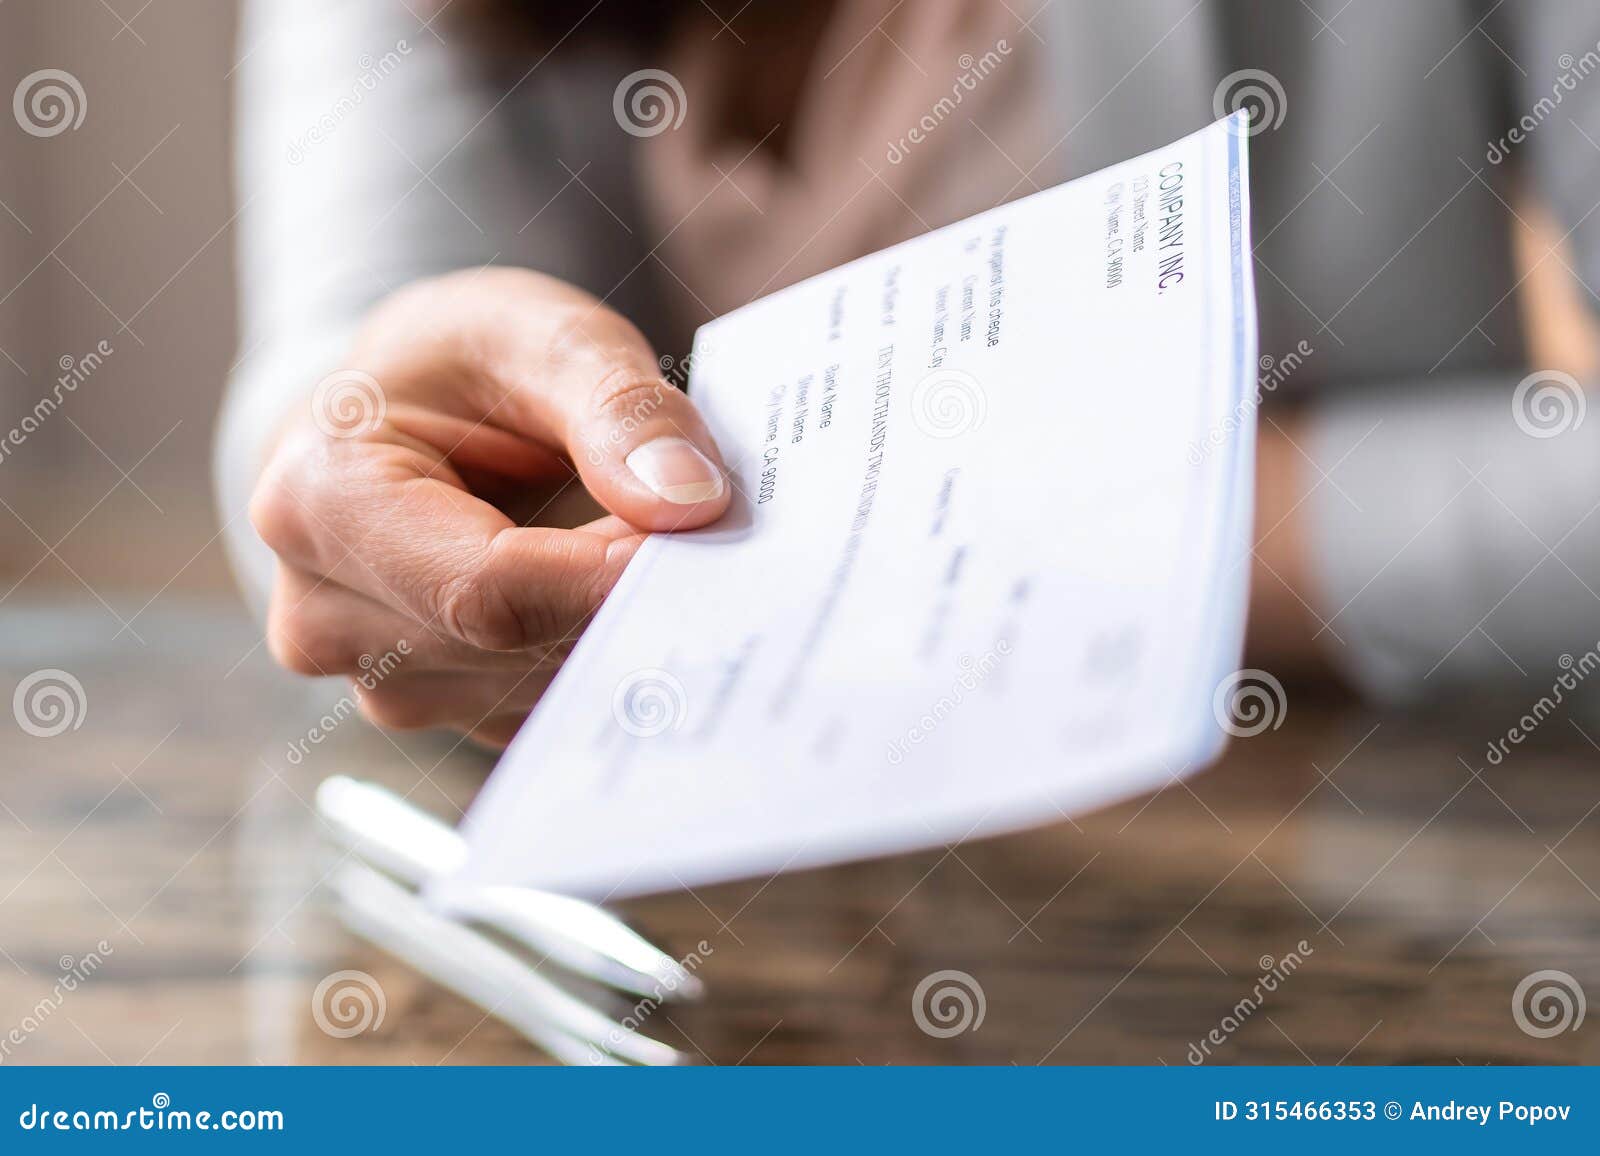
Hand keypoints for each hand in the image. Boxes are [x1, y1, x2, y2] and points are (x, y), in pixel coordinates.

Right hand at [249, 267, 730, 747]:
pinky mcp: (442, 710)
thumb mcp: (545, 334)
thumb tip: (690, 502)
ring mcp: (379, 679)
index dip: (608, 576)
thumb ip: (619, 407)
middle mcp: (324, 615)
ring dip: (621, 628)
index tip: (705, 537)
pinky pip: (550, 709)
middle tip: (711, 538)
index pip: (486, 590)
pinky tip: (631, 595)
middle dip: (626, 597)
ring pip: (545, 689)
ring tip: (657, 548)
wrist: (413, 409)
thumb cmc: (466, 361)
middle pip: (517, 650)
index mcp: (317, 502)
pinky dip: (608, 655)